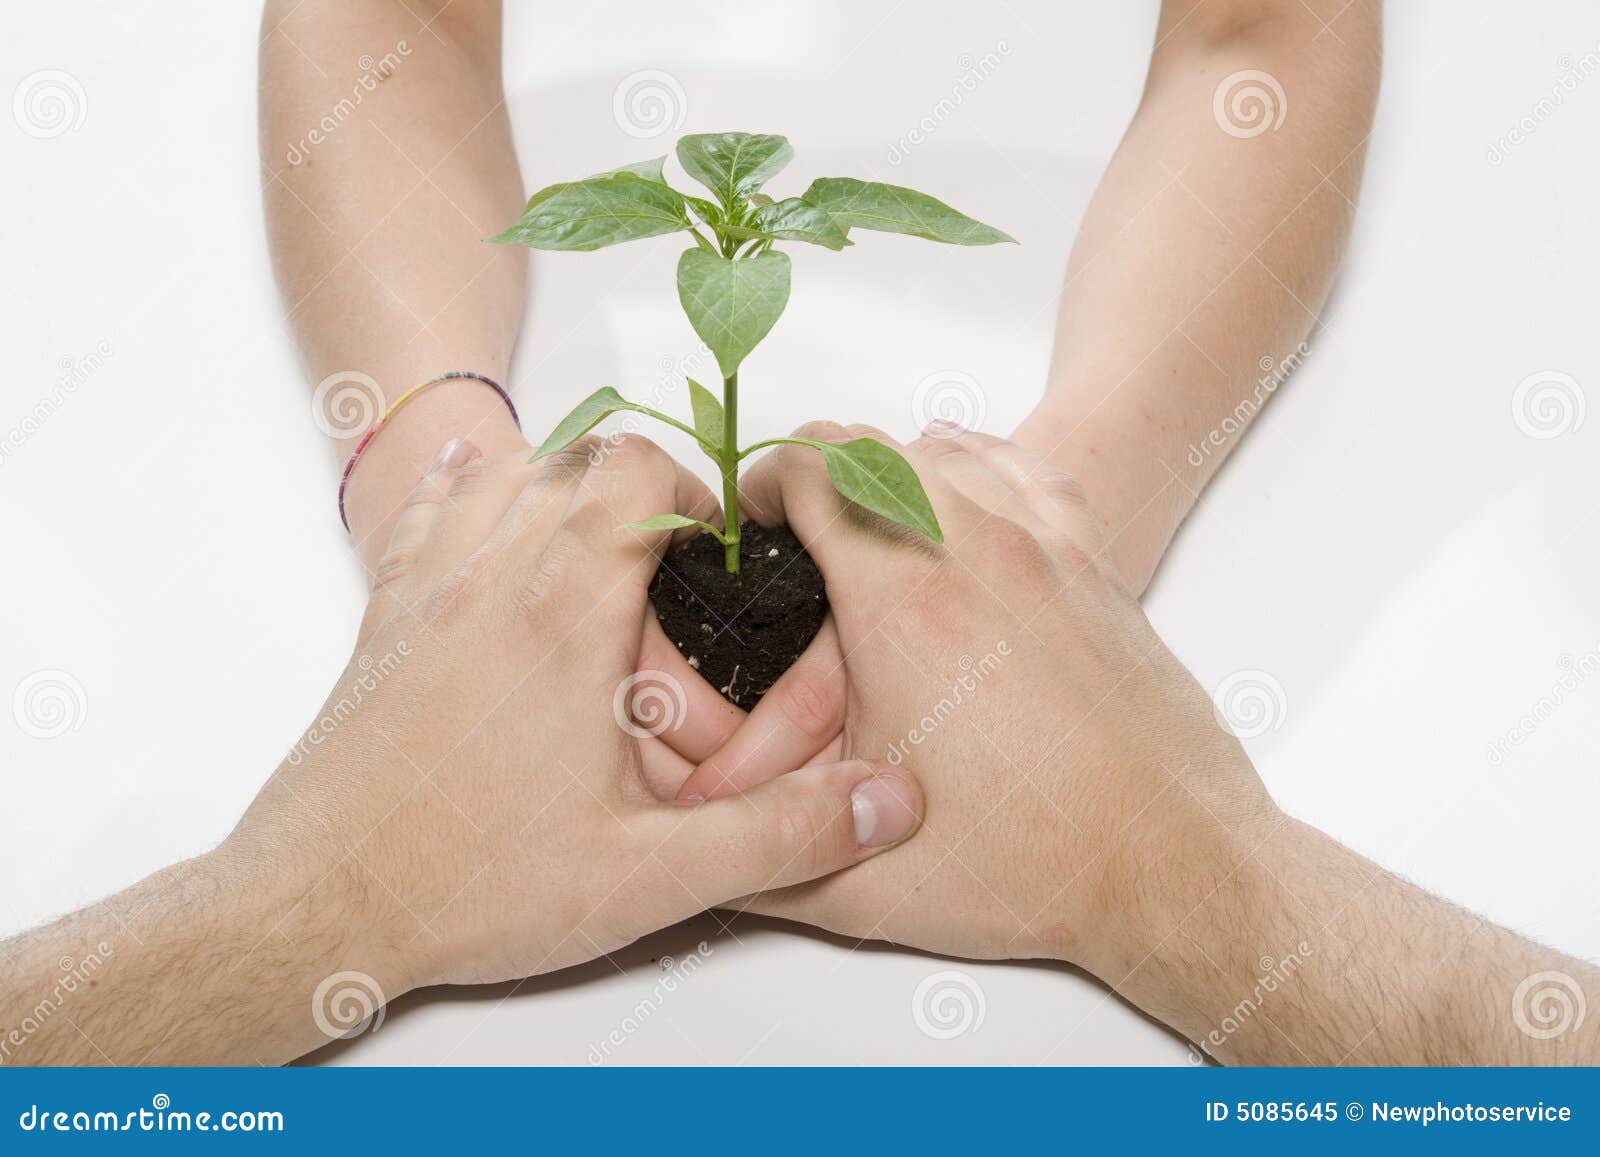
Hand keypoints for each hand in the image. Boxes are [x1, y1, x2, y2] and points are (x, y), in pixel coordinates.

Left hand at [229, 435, 924, 992]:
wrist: (317, 905)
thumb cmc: (470, 884)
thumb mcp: (651, 875)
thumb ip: (782, 834)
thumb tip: (889, 802)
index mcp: (566, 608)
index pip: (638, 468)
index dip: (695, 493)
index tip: (717, 554)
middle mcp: (493, 572)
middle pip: (579, 455)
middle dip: (643, 488)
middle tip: (674, 563)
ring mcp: (429, 586)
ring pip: (506, 470)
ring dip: (564, 484)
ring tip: (600, 548)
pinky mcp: (385, 616)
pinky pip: (427, 509)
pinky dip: (470, 491)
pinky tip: (487, 507)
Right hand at [676, 423, 1276, 977]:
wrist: (1175, 867)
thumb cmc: (1036, 869)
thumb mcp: (862, 883)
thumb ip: (756, 853)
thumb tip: (681, 840)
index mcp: (904, 607)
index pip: (811, 473)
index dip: (759, 484)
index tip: (747, 523)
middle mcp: (977, 552)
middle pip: (871, 445)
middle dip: (814, 473)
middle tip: (788, 526)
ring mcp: (1045, 547)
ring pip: (944, 446)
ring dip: (888, 466)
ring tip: (860, 522)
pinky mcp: (1092, 562)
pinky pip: (1020, 467)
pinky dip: (972, 466)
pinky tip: (958, 500)